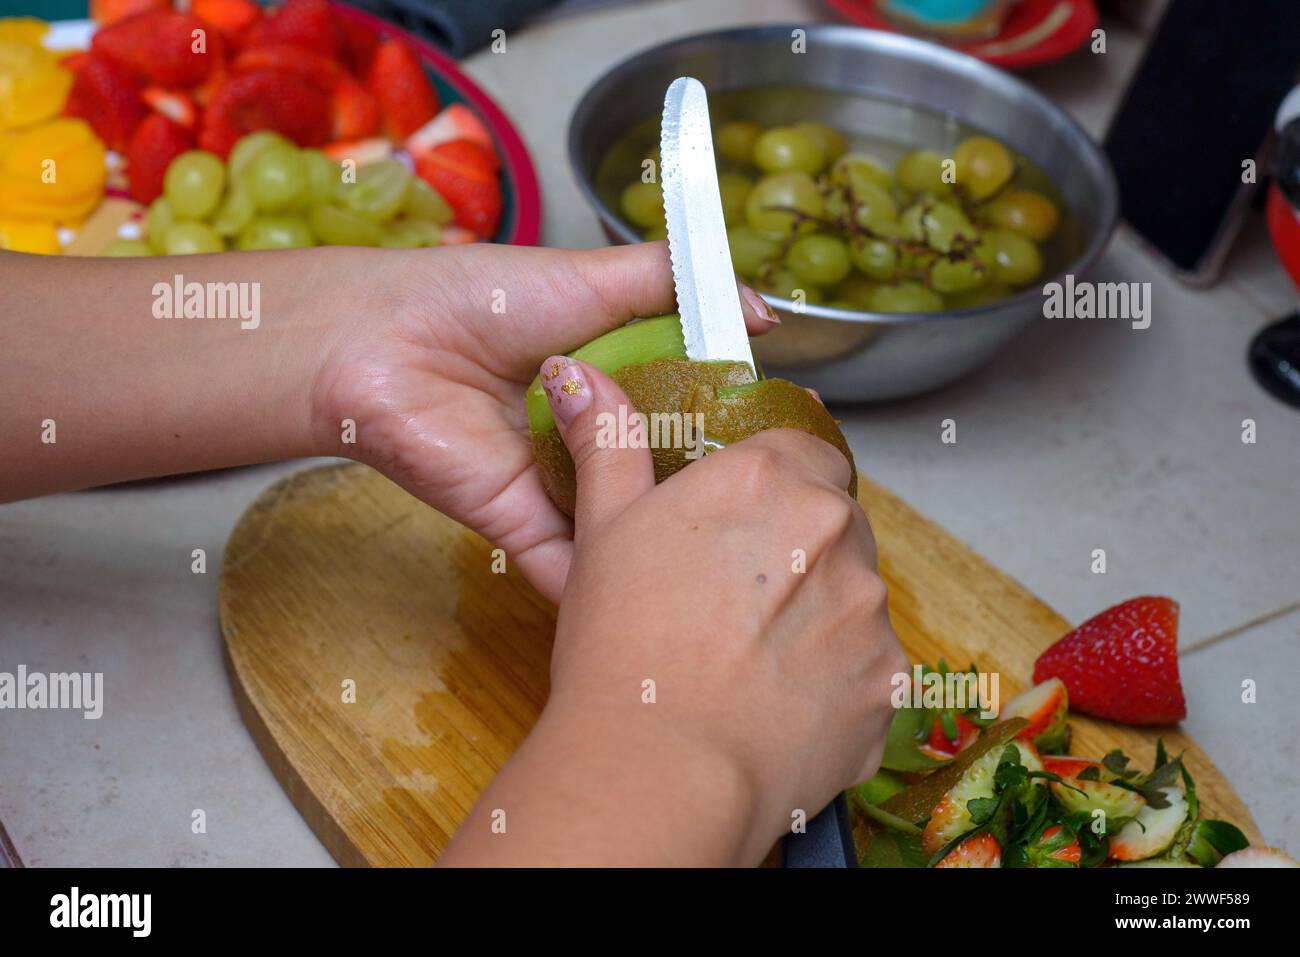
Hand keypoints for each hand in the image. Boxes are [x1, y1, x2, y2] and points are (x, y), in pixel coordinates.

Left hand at [313, 242, 777, 602]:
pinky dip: (607, 593)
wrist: (382, 341)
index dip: (733, 428)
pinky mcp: (523, 529)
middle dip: (709, 498)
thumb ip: (676, 286)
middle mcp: (592, 440)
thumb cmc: (479, 298)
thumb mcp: (593, 278)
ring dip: (667, 548)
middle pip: (663, 478)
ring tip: (736, 567)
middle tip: (775, 513)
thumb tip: (763, 312)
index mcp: (614, 380)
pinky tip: (663, 608)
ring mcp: (560, 489)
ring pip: (626, 530)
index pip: (690, 412)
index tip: (790, 444)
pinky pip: (572, 570)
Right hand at [438, 359, 906, 865]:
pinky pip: (868, 669)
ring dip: (819, 613)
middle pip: (835, 521)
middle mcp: (836, 533)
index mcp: (771, 479)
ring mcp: (871, 613)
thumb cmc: (624, 648)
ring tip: (749, 658)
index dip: (779, 477)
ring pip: (853, 595)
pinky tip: (777, 703)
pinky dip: (835, 680)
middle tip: (734, 596)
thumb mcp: (603, 529)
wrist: (660, 768)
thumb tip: (577, 377)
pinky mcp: (890, 684)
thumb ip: (607, 441)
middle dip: (798, 547)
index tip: (754, 508)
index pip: (807, 446)